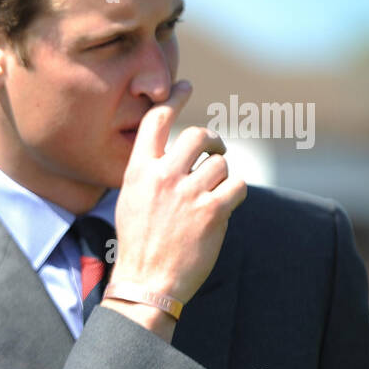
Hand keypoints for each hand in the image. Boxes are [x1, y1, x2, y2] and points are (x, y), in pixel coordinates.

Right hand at [110, 81, 246, 308]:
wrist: (146, 282)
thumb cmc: (139, 244)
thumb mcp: (131, 200)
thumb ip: (150, 173)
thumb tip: (177, 153)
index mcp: (138, 171)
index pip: (156, 121)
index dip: (174, 98)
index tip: (185, 86)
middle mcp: (162, 177)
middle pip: (198, 135)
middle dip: (212, 141)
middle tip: (215, 152)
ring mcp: (188, 193)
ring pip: (220, 163)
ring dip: (221, 176)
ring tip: (212, 195)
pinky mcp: (212, 211)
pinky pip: (237, 185)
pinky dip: (235, 193)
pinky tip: (225, 206)